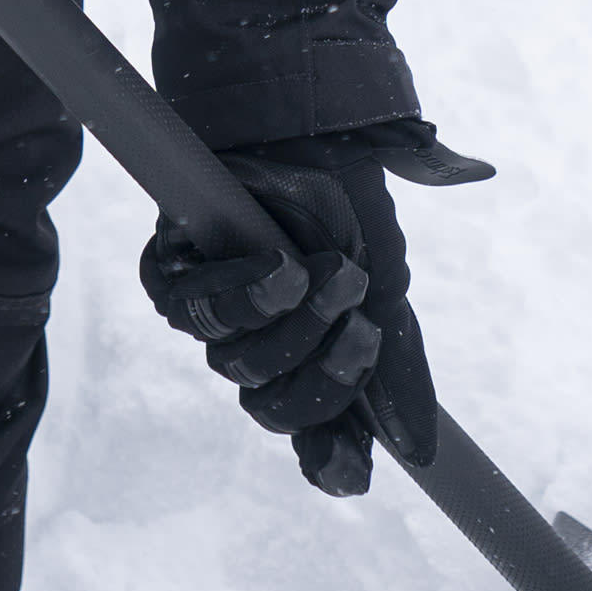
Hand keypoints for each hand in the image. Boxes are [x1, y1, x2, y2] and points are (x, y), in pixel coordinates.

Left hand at [141, 120, 486, 494]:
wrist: (306, 119)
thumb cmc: (343, 198)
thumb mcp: (386, 282)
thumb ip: (399, 363)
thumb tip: (421, 454)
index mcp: (310, 352)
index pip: (313, 432)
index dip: (329, 459)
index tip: (353, 471)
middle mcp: (259, 340)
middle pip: (273, 407)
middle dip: (325, 375)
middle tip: (363, 325)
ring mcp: (213, 309)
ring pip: (237, 362)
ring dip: (291, 325)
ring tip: (329, 273)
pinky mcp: (170, 271)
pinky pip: (190, 311)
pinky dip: (242, 293)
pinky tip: (276, 265)